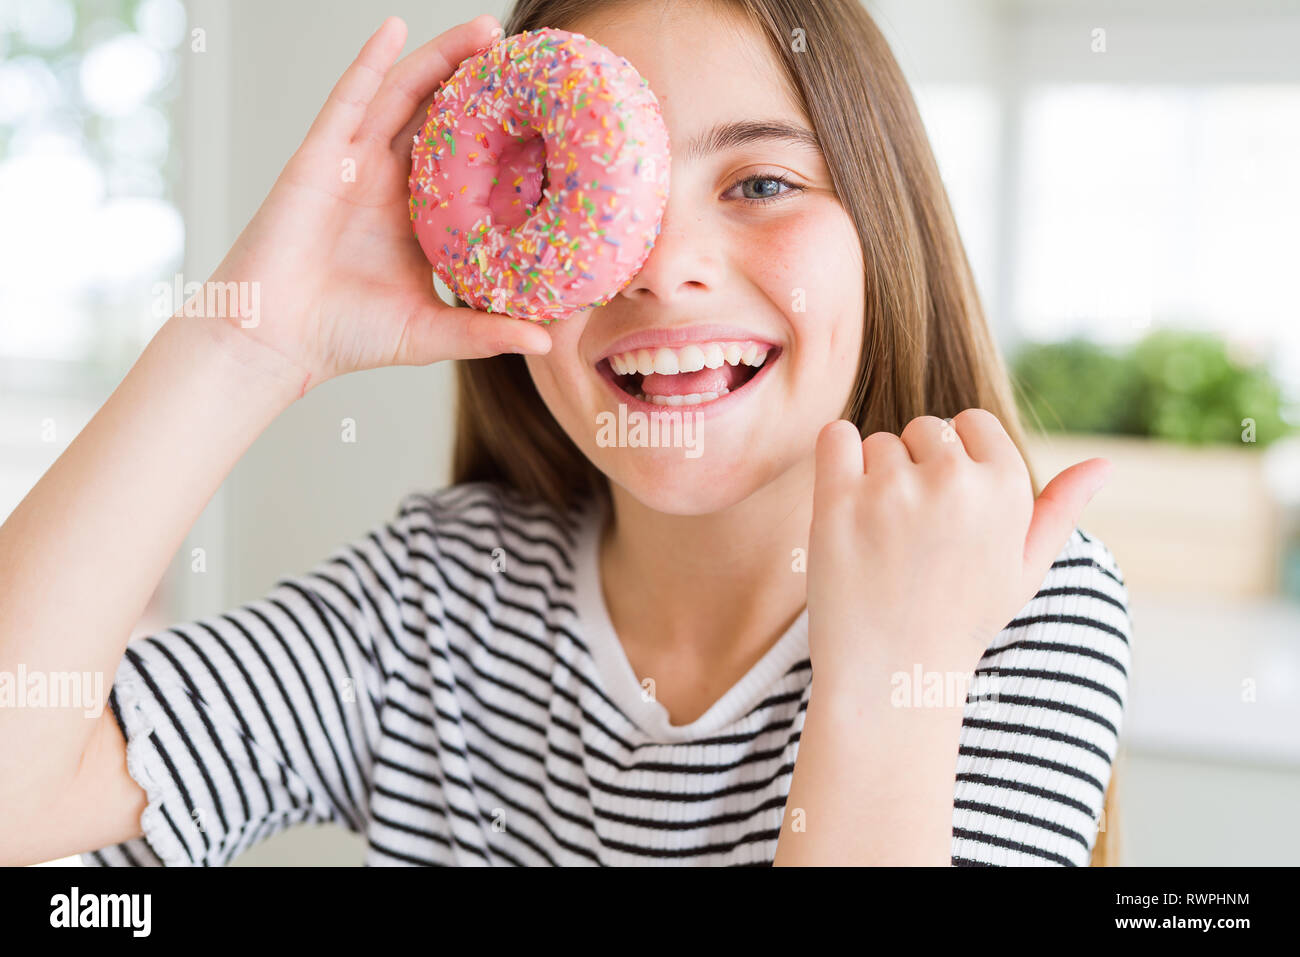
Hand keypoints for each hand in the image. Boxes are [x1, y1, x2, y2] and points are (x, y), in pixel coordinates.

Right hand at [203, 15, 550, 391]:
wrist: (275, 340)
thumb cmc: (345, 337)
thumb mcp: (433, 333)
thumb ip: (487, 332)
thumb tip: (548, 344)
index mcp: (418, 217)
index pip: (467, 164)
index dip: (501, 137)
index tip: (546, 118)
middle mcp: (389, 183)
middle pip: (441, 117)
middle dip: (478, 82)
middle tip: (523, 55)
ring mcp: (355, 164)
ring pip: (404, 96)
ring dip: (441, 57)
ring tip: (486, 30)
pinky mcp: (320, 157)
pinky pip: (348, 99)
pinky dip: (371, 63)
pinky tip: (396, 29)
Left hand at [806, 409, 1111, 694]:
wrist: (893, 674)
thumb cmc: (959, 621)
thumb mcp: (1024, 570)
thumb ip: (1060, 511)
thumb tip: (1103, 464)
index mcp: (1007, 487)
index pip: (971, 423)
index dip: (953, 462)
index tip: (945, 511)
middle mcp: (955, 480)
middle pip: (923, 429)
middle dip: (914, 468)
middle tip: (912, 534)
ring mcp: (894, 489)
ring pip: (878, 443)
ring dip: (873, 477)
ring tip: (882, 540)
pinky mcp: (840, 500)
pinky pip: (836, 437)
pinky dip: (835, 460)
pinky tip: (844, 507)